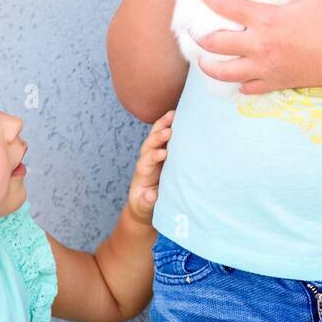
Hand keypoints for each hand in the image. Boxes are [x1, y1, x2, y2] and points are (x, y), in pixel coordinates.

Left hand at [126, 109, 174, 224]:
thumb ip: (147, 202)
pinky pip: (165, 138)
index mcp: (142, 175)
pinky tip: (179, 116)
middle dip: (157, 137)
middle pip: (149, 146)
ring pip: (156, 138)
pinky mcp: (164, 153)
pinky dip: (170, 126)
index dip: (153, 157)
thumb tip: (150, 196)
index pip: (145, 163)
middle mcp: (147, 161)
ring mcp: (154, 155)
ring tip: (174, 114)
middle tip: (168, 130)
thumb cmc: (145, 207)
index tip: (162, 154)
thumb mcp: (144, 208)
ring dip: (163, 125)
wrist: (145, 205)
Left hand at [193, 0, 321, 95]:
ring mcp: (266, 69)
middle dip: (198, 35)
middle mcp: (260, 47)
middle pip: (215, 44)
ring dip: (208, 65)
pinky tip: (236, 75)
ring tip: (202, 58)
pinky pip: (246, 88)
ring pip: (224, 73)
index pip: (227, 7)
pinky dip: (237, 82)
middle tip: (191, 27)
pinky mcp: (275, 83)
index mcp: (267, 20)